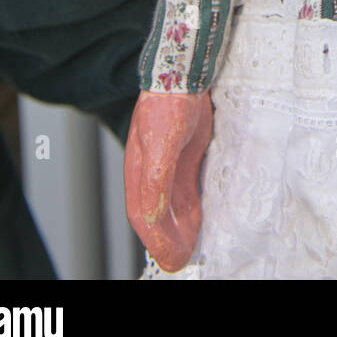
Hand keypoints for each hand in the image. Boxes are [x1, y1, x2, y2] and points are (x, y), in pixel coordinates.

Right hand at [124, 89, 212, 272]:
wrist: (183, 74)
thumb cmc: (167, 104)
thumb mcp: (162, 144)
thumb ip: (156, 180)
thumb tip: (152, 216)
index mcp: (138, 172)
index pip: (144, 216)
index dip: (156, 241)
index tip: (171, 260)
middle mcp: (150, 173)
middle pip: (155, 217)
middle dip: (166, 242)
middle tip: (181, 261)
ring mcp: (167, 167)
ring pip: (171, 208)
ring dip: (179, 230)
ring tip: (190, 249)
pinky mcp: (183, 160)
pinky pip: (185, 194)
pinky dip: (189, 212)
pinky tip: (198, 222)